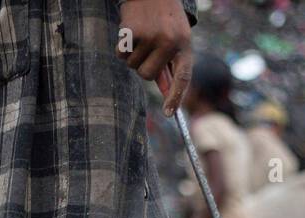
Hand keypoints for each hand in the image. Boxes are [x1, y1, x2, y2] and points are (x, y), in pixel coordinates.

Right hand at [119, 0, 192, 115]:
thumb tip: (165, 91)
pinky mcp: (132, 32)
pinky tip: (130, 31)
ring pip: (132, 65)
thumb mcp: (174, 38)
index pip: (183, 78)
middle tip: (147, 48)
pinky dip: (122, 47)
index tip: (169, 113)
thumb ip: (169, 65)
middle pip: (147, 76)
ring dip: (132, 55)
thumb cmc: (165, 18)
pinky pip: (121, 55)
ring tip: (141, 34)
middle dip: (143, 67)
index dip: (176, 97)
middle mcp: (169, 42)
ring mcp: (150, 37)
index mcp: (184, 44)